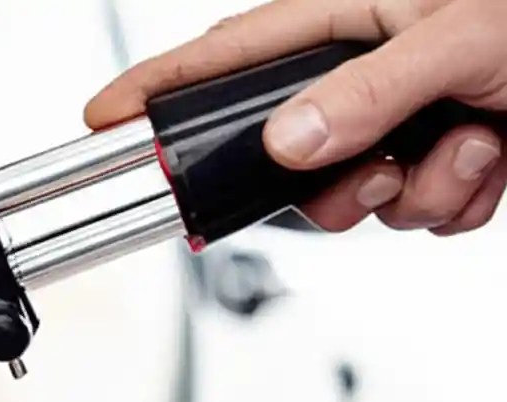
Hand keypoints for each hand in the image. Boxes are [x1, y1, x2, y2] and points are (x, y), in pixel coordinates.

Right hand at [87, 0, 506, 235]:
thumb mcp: (459, 38)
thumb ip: (368, 91)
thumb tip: (293, 140)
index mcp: (348, 19)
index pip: (224, 59)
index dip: (155, 91)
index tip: (101, 123)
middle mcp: (364, 78)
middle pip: (285, 161)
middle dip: (332, 188)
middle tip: (378, 172)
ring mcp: (401, 126)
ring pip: (353, 202)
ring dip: (417, 193)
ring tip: (474, 144)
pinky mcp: (441, 163)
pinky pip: (414, 215)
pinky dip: (459, 202)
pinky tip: (495, 159)